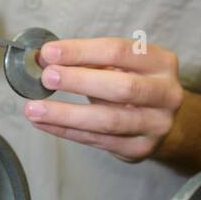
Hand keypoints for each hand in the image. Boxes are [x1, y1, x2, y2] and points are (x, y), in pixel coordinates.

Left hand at [24, 37, 185, 162]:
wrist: (162, 119)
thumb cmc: (135, 83)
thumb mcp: (122, 65)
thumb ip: (89, 60)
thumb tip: (46, 58)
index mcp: (161, 62)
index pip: (120, 51)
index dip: (82, 51)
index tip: (50, 52)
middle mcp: (166, 93)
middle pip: (122, 87)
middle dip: (80, 81)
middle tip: (46, 78)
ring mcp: (156, 124)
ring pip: (109, 120)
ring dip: (67, 114)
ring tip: (34, 109)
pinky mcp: (141, 148)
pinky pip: (99, 141)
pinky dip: (68, 132)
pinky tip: (45, 123)